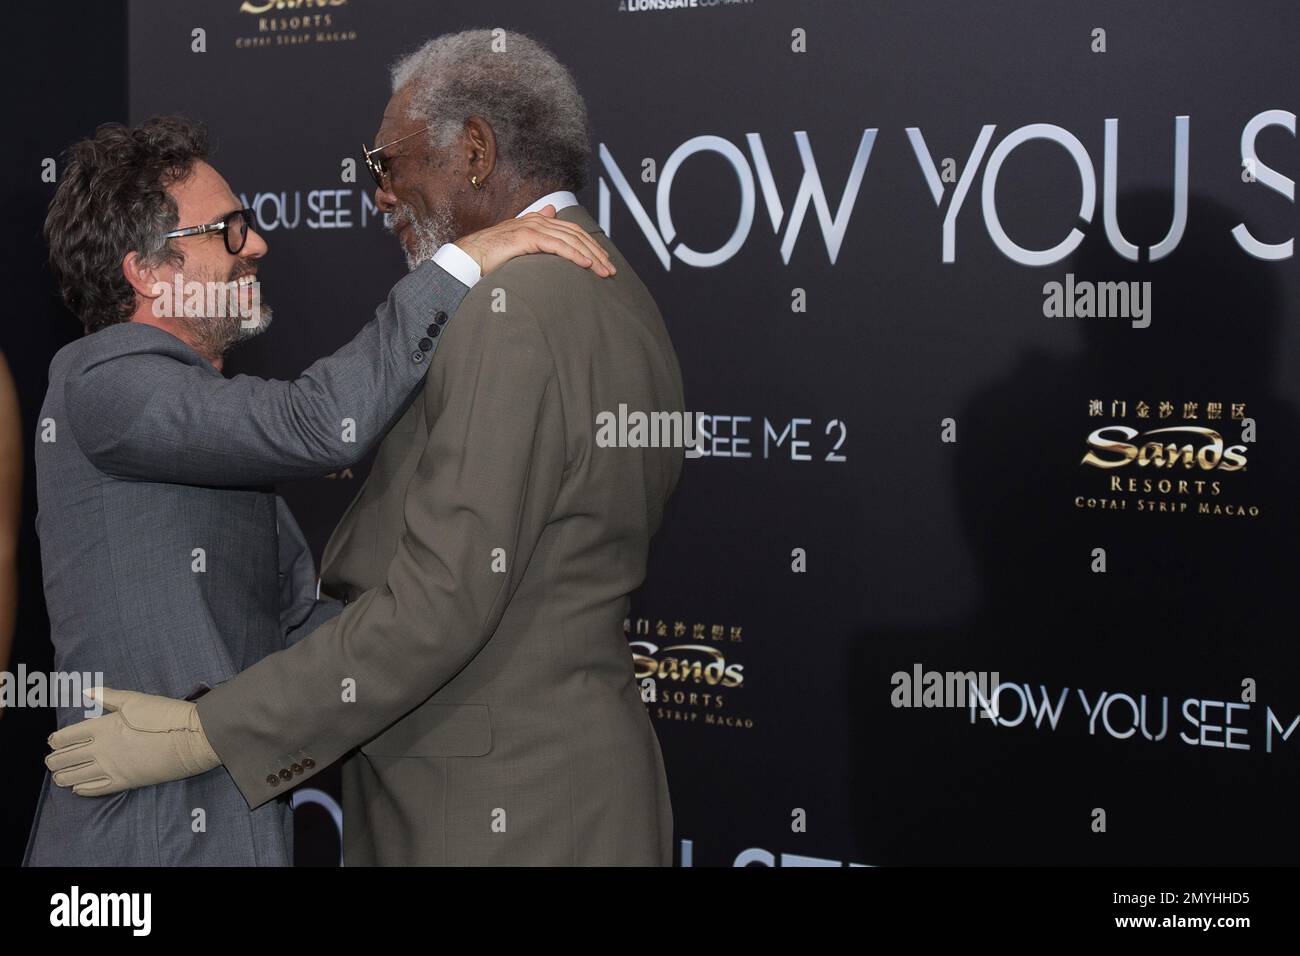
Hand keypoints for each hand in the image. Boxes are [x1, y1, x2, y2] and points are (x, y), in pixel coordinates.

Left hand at [45, 687, 220, 796]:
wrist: (191, 738)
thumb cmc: (165, 714)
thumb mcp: (136, 699)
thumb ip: (108, 697)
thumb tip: (86, 691)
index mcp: (103, 726)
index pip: (67, 736)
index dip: (56, 740)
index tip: (53, 742)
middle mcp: (102, 749)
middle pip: (67, 758)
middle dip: (54, 761)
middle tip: (52, 761)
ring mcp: (112, 768)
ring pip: (76, 776)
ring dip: (63, 777)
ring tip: (58, 776)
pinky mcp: (124, 782)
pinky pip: (95, 790)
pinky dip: (82, 790)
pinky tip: (77, 788)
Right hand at [455, 204, 616, 277]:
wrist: (469, 256)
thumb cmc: (491, 255)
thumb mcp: (518, 242)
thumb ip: (536, 230)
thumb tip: (550, 211)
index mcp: (537, 220)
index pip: (573, 231)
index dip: (591, 245)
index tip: (604, 262)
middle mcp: (538, 220)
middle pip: (576, 234)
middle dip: (597, 252)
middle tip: (611, 270)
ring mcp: (532, 226)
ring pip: (571, 240)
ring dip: (591, 256)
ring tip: (604, 271)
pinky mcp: (527, 237)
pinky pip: (557, 245)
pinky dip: (574, 254)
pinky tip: (586, 264)